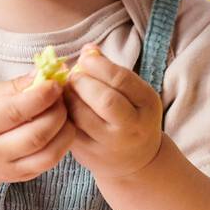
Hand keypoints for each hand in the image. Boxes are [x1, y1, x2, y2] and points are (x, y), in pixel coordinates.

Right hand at [0, 70, 74, 183]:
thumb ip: (12, 86)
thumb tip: (41, 74)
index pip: (14, 112)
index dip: (40, 96)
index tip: (54, 84)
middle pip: (35, 135)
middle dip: (57, 112)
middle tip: (61, 97)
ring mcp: (7, 169)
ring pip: (47, 154)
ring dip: (64, 130)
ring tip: (64, 113)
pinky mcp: (22, 177)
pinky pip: (50, 163)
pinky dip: (63, 144)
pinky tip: (62, 129)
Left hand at [63, 43, 163, 180]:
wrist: (135, 160)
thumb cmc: (131, 116)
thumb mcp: (133, 92)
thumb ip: (111, 70)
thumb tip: (88, 49)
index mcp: (147, 104)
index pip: (121, 79)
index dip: (98, 65)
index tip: (85, 59)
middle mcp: (133, 126)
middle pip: (104, 99)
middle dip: (82, 81)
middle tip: (73, 76)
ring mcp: (110, 144)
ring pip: (82, 115)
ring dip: (68, 96)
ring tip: (67, 89)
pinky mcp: (89, 154)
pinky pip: (69, 128)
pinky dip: (62, 112)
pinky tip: (63, 105)